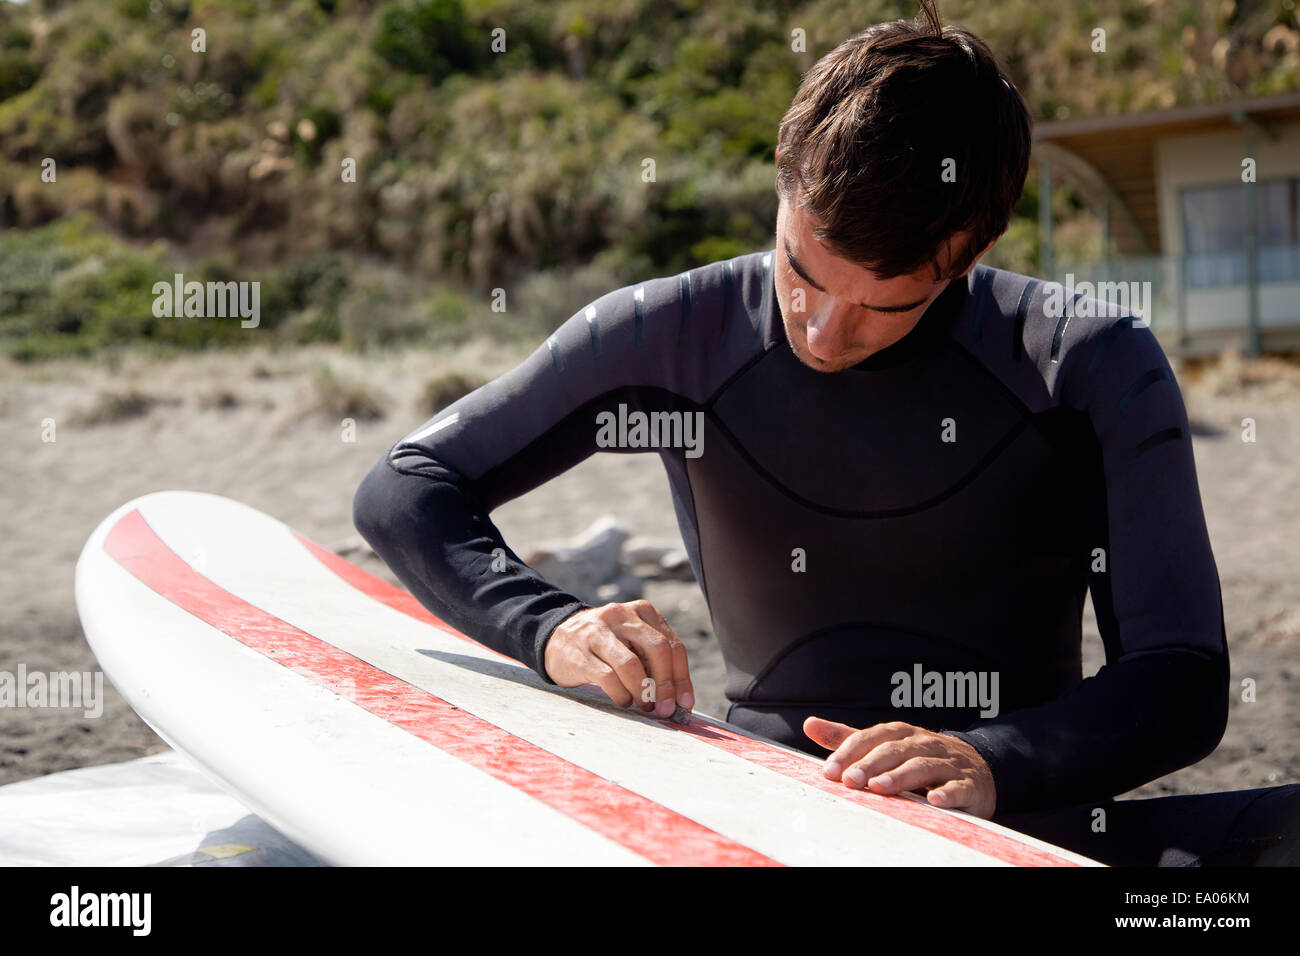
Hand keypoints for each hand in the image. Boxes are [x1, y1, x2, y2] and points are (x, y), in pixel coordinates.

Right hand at [543, 600, 693, 718]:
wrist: (555, 639)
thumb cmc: (604, 646)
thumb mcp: (630, 640)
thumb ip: (653, 659)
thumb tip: (678, 697)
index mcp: (640, 610)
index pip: (671, 644)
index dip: (682, 677)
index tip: (685, 702)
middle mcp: (620, 615)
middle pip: (657, 650)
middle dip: (666, 685)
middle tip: (666, 709)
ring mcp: (597, 632)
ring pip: (632, 665)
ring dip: (643, 692)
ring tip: (643, 706)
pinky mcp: (580, 653)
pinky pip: (608, 678)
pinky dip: (621, 695)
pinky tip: (623, 701)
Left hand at [803, 717, 995, 817]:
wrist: (976, 767)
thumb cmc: (918, 757)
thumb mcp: (884, 745)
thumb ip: (848, 738)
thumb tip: (809, 724)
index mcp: (900, 734)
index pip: (871, 738)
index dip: (850, 753)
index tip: (830, 772)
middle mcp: (923, 743)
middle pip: (894, 752)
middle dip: (870, 765)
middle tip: (851, 781)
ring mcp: (947, 762)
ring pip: (922, 766)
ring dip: (900, 777)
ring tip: (880, 788)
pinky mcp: (968, 784)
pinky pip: (958, 787)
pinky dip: (947, 793)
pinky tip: (934, 801)